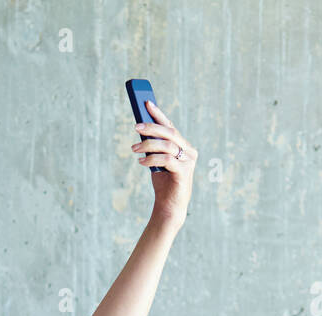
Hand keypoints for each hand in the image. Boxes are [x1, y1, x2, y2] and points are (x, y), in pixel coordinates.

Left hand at [131, 100, 195, 224]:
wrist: (169, 206)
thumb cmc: (163, 183)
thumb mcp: (156, 161)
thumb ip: (153, 147)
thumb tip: (140, 131)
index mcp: (183, 146)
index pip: (170, 126)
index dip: (159, 114)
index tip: (146, 103)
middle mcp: (188, 151)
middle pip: (169, 133)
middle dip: (151, 127)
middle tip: (135, 127)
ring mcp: (188, 162)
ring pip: (167, 145)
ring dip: (148, 145)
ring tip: (133, 149)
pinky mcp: (184, 173)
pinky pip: (166, 160)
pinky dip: (152, 159)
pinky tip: (141, 162)